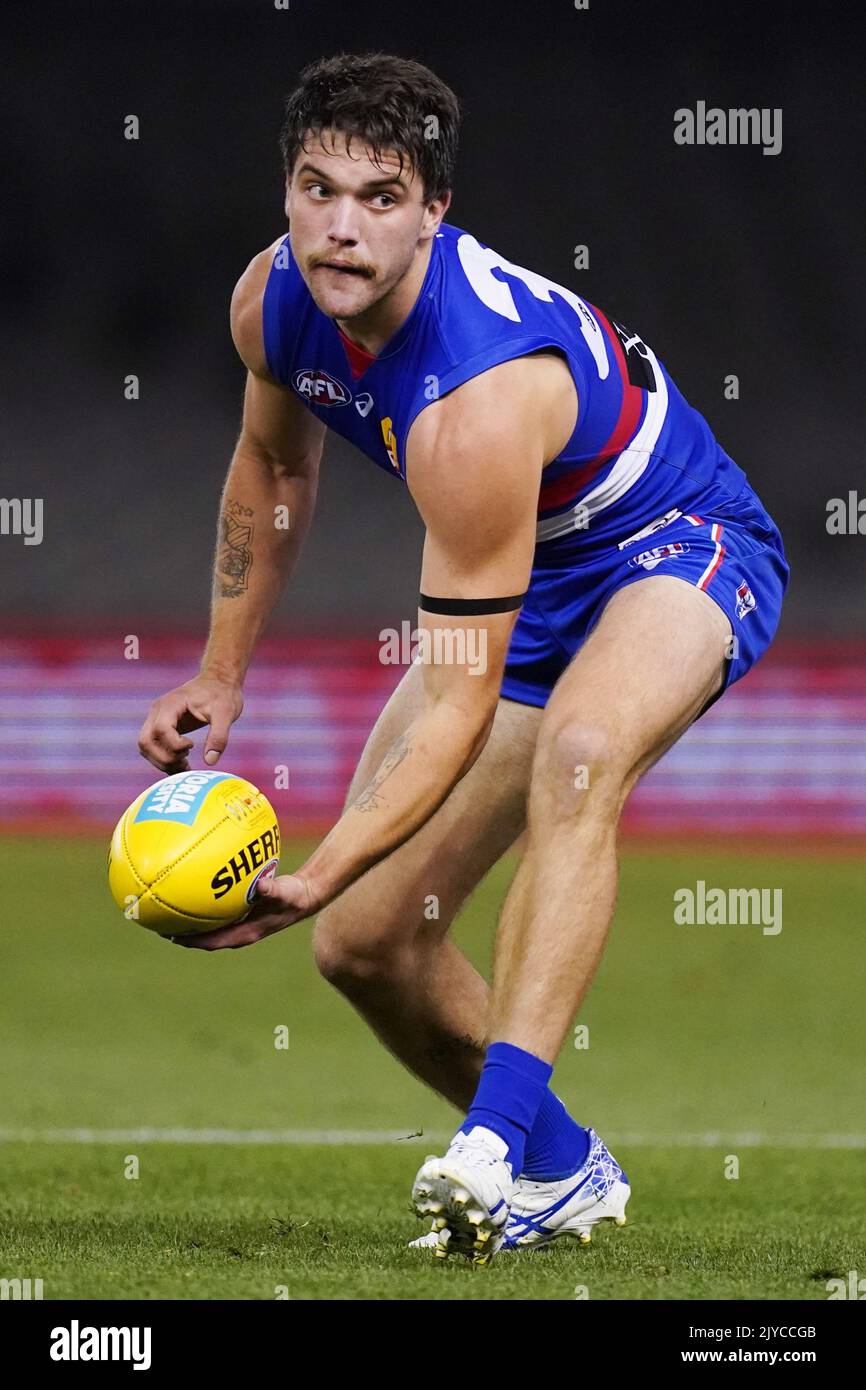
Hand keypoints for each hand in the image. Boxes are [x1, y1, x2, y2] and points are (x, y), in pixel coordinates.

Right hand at [138, 672, 243, 772]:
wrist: (218, 681)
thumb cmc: (222, 694)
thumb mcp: (226, 714)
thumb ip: (219, 736)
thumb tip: (210, 761)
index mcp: (172, 704)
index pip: (161, 730)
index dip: (174, 745)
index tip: (192, 745)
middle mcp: (159, 711)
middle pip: (146, 741)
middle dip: (165, 758)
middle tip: (187, 762)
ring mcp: (157, 718)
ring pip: (146, 747)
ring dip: (162, 761)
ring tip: (185, 766)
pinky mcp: (161, 726)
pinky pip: (153, 747)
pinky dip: (163, 759)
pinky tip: (182, 764)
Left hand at [172, 871, 318, 949]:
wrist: (302, 896)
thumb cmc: (293, 897)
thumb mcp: (285, 894)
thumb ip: (272, 891)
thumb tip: (261, 885)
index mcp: (245, 933)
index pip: (213, 941)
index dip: (192, 941)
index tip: (173, 936)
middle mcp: (238, 931)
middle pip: (204, 938)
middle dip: (182, 934)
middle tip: (160, 926)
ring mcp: (238, 924)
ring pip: (207, 927)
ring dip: (189, 923)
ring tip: (167, 913)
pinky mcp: (240, 914)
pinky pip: (216, 913)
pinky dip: (202, 907)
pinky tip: (191, 891)